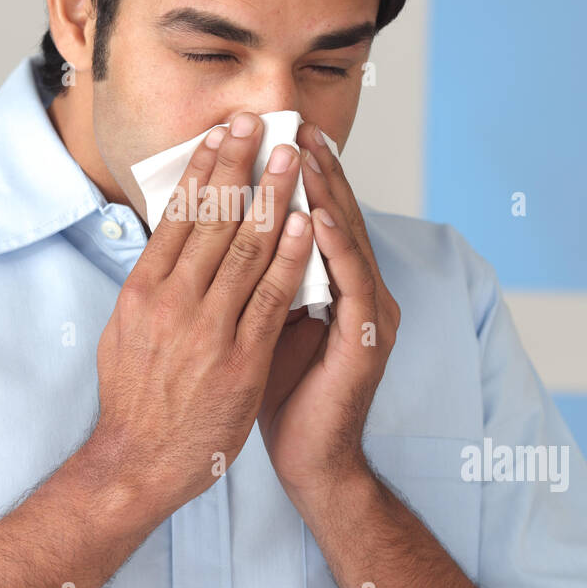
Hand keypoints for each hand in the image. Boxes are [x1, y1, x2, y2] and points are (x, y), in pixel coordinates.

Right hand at [90, 113, 314, 523]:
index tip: (223, 135)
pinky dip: (291, 256)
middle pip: (213, 220)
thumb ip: (150, 287)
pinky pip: (271, 295)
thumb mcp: (124, 331)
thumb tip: (167, 244)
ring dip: (273, 197)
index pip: (178, 216)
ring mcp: (207, 329)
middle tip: (262, 125)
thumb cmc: (133, 398)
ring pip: (245, 248)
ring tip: (291, 158)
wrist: (139, 463)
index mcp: (141, 291)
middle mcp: (172, 302)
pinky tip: (306, 222)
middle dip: (242, 166)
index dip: (205, 171)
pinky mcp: (241, 357)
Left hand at [257, 121, 400, 500]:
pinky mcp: (368, 341)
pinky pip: (353, 285)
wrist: (309, 461)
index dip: (297, 177)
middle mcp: (359, 291)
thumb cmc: (280, 395)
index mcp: (334, 285)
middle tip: (296, 125)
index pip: (315, 217)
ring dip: (328, 196)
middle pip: (336, 216)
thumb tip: (216, 233)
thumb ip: (256, 280)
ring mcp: (370, 314)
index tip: (274, 136)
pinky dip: (337, 249)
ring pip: (348, 241)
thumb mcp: (262, 325)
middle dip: (315, 170)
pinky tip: (319, 218)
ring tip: (307, 156)